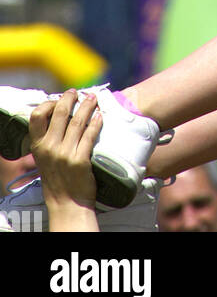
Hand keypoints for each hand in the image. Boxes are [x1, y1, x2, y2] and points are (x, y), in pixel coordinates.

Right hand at [29, 90, 101, 209]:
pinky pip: (89, 135)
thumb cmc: (58, 178)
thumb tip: (60, 113)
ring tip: (93, 98)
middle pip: (60, 113)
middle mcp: (49, 148)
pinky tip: (100, 116)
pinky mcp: (80, 160)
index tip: (58, 99)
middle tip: (78, 92)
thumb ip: (48, 139)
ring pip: (77, 121)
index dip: (48, 103)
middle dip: (70, 98)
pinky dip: (96, 122)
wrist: (67, 203)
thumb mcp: (44, 159)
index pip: (36, 116)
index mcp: (38, 146)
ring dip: (87, 106)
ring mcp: (64, 154)